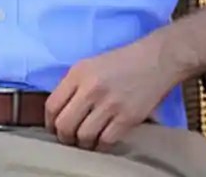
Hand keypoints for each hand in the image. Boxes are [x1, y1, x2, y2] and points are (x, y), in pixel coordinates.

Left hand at [43, 38, 183, 151]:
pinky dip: (101, 145)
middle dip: (64, 136)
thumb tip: (59, 109)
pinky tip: (101, 140)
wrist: (156, 60)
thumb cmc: (121, 62)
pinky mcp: (128, 117)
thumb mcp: (89, 64)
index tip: (54, 128)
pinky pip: (106, 140)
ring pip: (84, 136)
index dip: (49, 122)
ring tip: (85, 140)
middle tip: (69, 138)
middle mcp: (91, 89)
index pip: (52, 105)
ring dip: (82, 143)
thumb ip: (72, 84)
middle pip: (65, 125)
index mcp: (78, 74)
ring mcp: (110, 104)